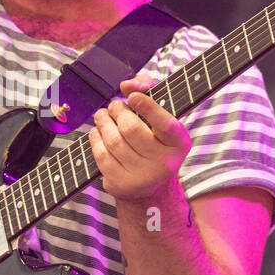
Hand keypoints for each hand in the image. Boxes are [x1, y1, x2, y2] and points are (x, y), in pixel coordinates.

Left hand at [88, 72, 190, 203]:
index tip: (132, 96)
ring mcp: (142, 177)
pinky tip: (97, 132)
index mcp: (179, 143)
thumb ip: (149, 91)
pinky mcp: (121, 185)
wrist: (151, 188)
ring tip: (102, 115)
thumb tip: (127, 85)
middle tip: (114, 105)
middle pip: (130, 128)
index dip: (147, 106)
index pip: (164, 123)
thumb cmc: (155, 142)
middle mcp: (163, 163)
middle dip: (117, 111)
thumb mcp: (161, 118)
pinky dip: (96, 139)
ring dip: (103, 122)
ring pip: (113, 141)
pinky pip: (101, 156)